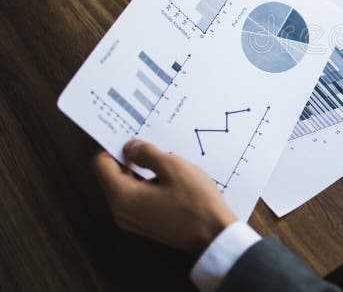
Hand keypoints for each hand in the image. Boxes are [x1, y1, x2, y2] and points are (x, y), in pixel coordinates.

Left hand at [93, 139, 236, 255]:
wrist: (213, 236)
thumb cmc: (195, 202)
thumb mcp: (173, 167)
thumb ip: (147, 154)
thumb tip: (131, 147)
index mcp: (122, 196)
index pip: (100, 164)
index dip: (111, 147)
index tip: (129, 136)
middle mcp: (120, 211)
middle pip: (111, 177)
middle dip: (127, 159)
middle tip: (148, 144)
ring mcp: (132, 221)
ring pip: (125, 188)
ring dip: (138, 172)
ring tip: (163, 161)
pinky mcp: (145, 225)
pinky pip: (136, 199)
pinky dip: (145, 185)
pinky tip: (168, 179)